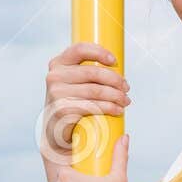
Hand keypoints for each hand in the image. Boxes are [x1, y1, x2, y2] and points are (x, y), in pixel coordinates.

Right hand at [39, 40, 129, 180]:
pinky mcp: (63, 110)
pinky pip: (92, 106)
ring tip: (125, 101)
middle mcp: (55, 76)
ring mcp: (57, 93)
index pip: (80, 49)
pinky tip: (118, 110)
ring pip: (95, 90)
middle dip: (115, 80)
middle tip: (126, 88)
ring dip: (116, 96)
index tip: (115, 61)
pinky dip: (109, 108)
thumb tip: (115, 65)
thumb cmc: (71, 104)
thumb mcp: (73, 82)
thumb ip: (86, 71)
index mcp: (58, 63)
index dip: (100, 52)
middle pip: (93, 72)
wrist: (55, 132)